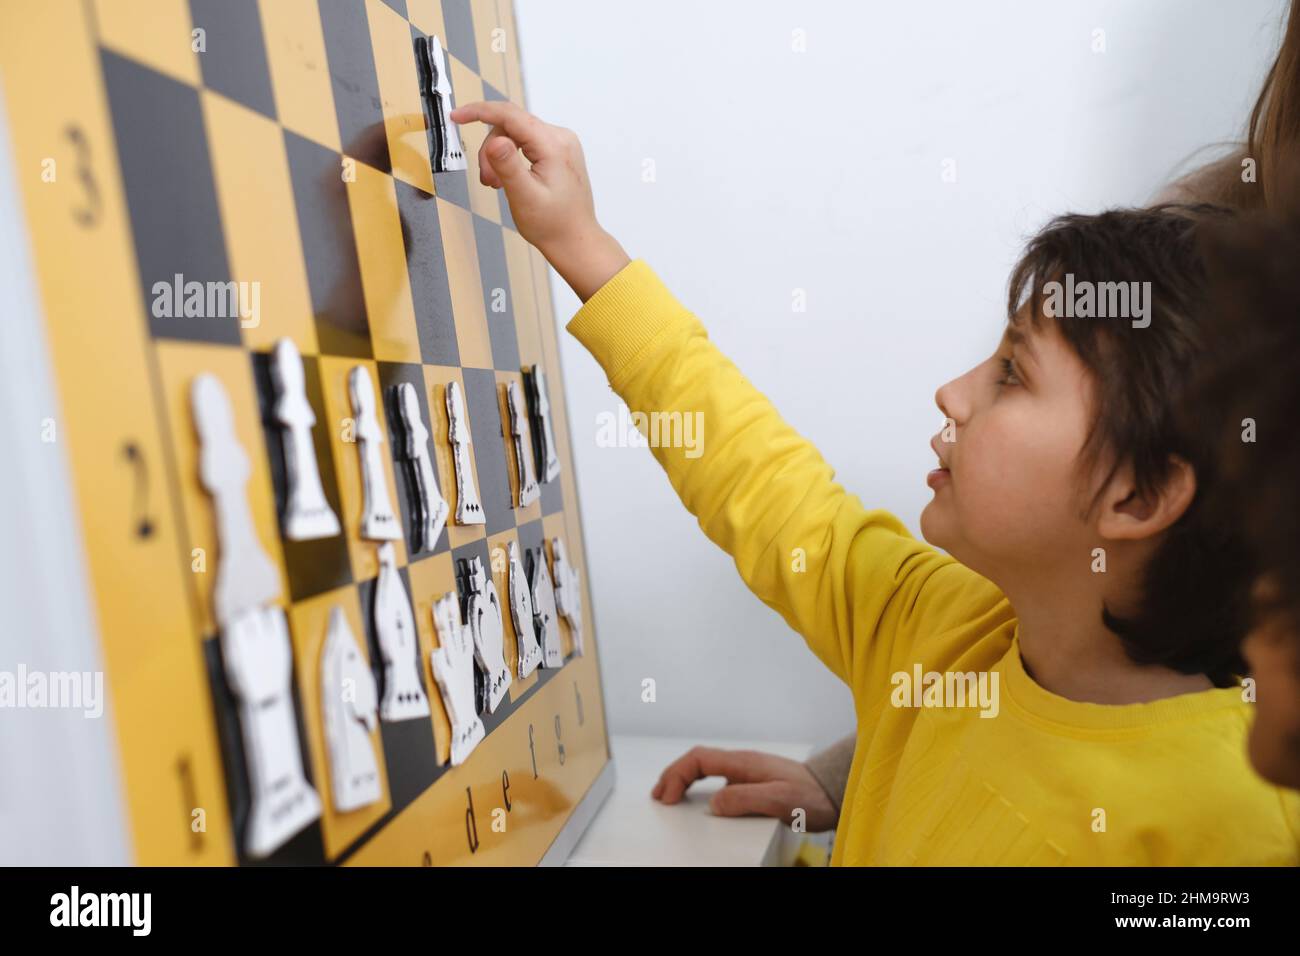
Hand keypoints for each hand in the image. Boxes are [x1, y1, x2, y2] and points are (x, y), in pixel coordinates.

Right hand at [450, 101, 629, 300]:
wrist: (575, 241)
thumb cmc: (553, 225)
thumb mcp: (524, 198)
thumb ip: (508, 166)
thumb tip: (494, 141)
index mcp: (554, 145)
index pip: (510, 115)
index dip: (479, 112)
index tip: (456, 117)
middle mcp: (561, 137)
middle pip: (511, 125)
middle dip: (490, 149)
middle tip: (486, 179)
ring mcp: (562, 143)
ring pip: (516, 134)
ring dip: (499, 155)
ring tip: (497, 184)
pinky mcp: (559, 151)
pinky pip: (526, 143)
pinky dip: (511, 157)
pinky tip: (509, 179)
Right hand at [651, 746, 839, 832]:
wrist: (834, 794)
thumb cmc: (812, 796)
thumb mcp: (778, 799)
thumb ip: (744, 799)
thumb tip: (714, 804)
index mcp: (744, 762)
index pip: (699, 759)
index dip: (677, 774)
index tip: (667, 796)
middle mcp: (742, 763)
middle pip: (697, 760)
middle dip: (672, 775)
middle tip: (658, 796)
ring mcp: (747, 772)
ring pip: (705, 768)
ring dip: (683, 779)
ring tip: (669, 796)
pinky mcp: (752, 783)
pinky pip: (716, 779)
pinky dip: (698, 786)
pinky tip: (697, 799)